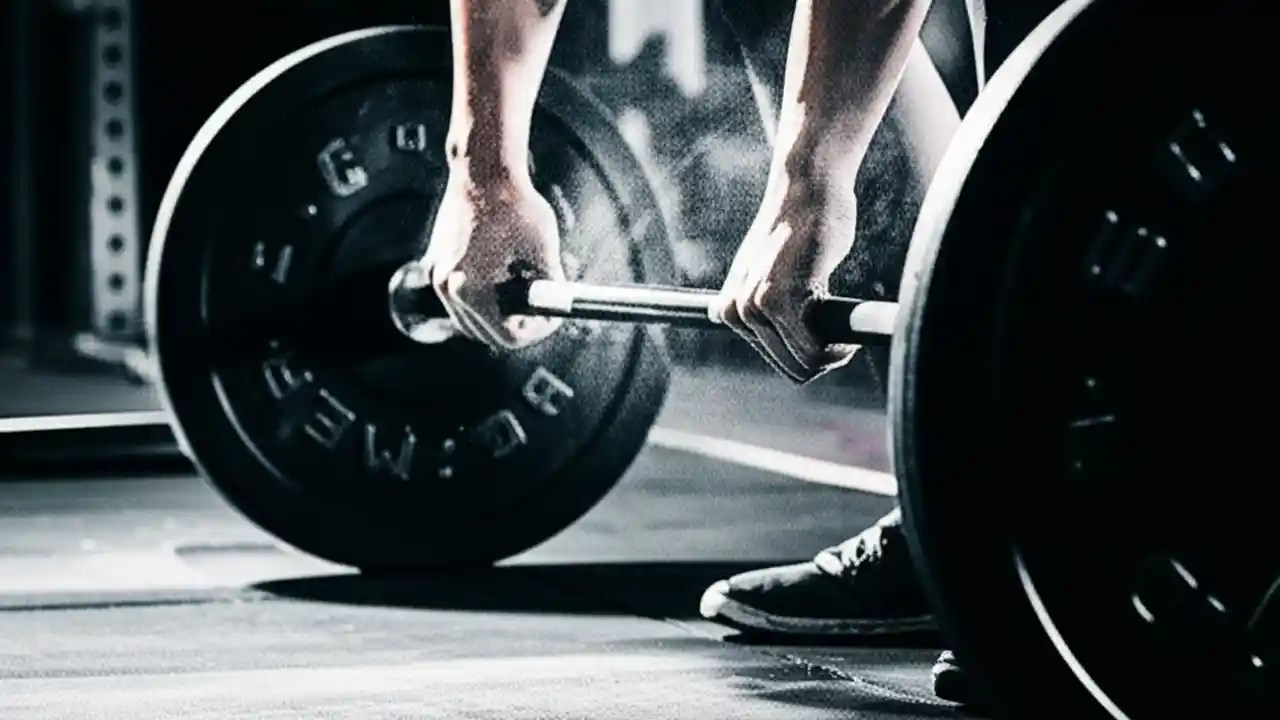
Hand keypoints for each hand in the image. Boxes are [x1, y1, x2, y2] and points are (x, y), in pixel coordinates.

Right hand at [415, 171, 565, 349]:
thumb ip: (551, 291)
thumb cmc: (516, 205)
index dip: (535, 332)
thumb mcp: (544, 253)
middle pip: (484, 334)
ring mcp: (437, 275)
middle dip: (515, 325)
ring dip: (496, 312)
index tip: (549, 318)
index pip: (507, 337)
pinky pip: (460, 294)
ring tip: (521, 287)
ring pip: (470, 317)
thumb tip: (557, 310)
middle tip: (539, 310)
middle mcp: (447, 287)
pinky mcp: (436, 261)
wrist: (482, 170)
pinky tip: (501, 273)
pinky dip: (481, 294)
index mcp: (472, 290)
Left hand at [711, 177, 861, 382]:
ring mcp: (753, 308)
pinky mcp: (776, 301)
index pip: (778, 360)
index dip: (811, 356)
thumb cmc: (803, 225)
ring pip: (803, 364)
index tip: (832, 341)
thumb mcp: (774, 270)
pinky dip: (836, 351)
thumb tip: (761, 327)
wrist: (805, 188)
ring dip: (833, 357)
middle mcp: (735, 313)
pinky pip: (812, 350)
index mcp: (732, 310)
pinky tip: (847, 339)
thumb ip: (766, 298)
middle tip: (845, 344)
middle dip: (823, 361)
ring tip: (847, 339)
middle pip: (792, 368)